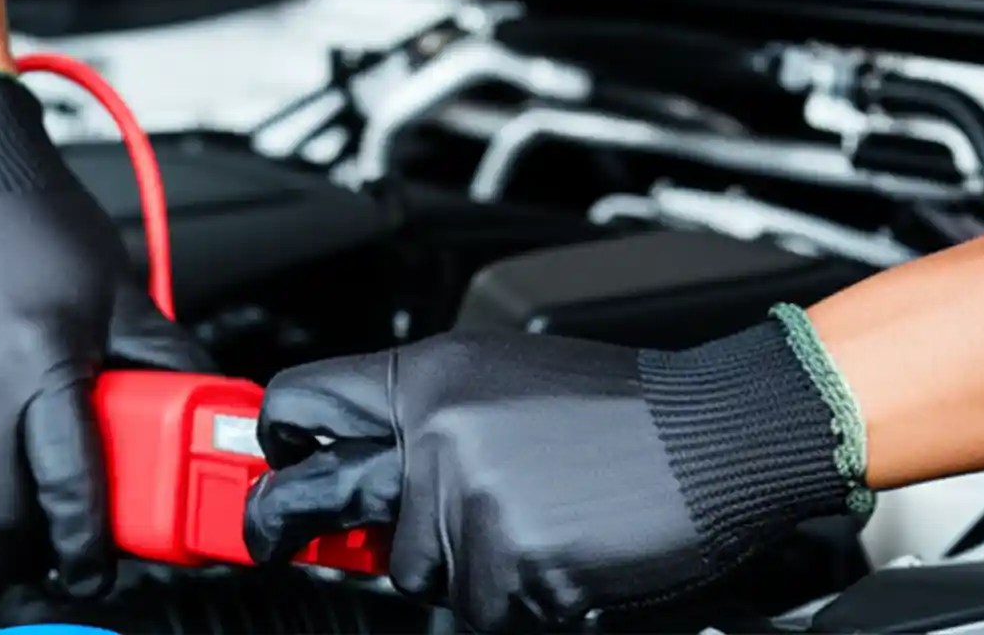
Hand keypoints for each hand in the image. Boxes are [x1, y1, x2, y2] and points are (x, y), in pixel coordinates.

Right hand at [0, 76, 212, 595]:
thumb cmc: (38, 224)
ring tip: (13, 510)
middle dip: (33, 546)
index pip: (67, 484)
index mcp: (40, 363)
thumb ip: (164, 356)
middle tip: (56, 549)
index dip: (84, 542)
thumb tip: (210, 399)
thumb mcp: (121, 293)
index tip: (96, 567)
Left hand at [244, 319, 867, 631]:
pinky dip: (516, 592)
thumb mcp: (503, 378)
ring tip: (534, 521)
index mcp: (433, 378)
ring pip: (420, 572)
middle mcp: (438, 437)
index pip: (308, 402)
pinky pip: (483, 605)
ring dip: (462, 564)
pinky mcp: (513, 570)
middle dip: (285, 526)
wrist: (717, 432)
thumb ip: (425, 417)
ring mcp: (473, 507)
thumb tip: (363, 466)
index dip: (274, 441)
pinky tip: (562, 550)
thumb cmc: (623, 405)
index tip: (266, 470)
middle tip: (277, 541)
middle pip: (326, 500)